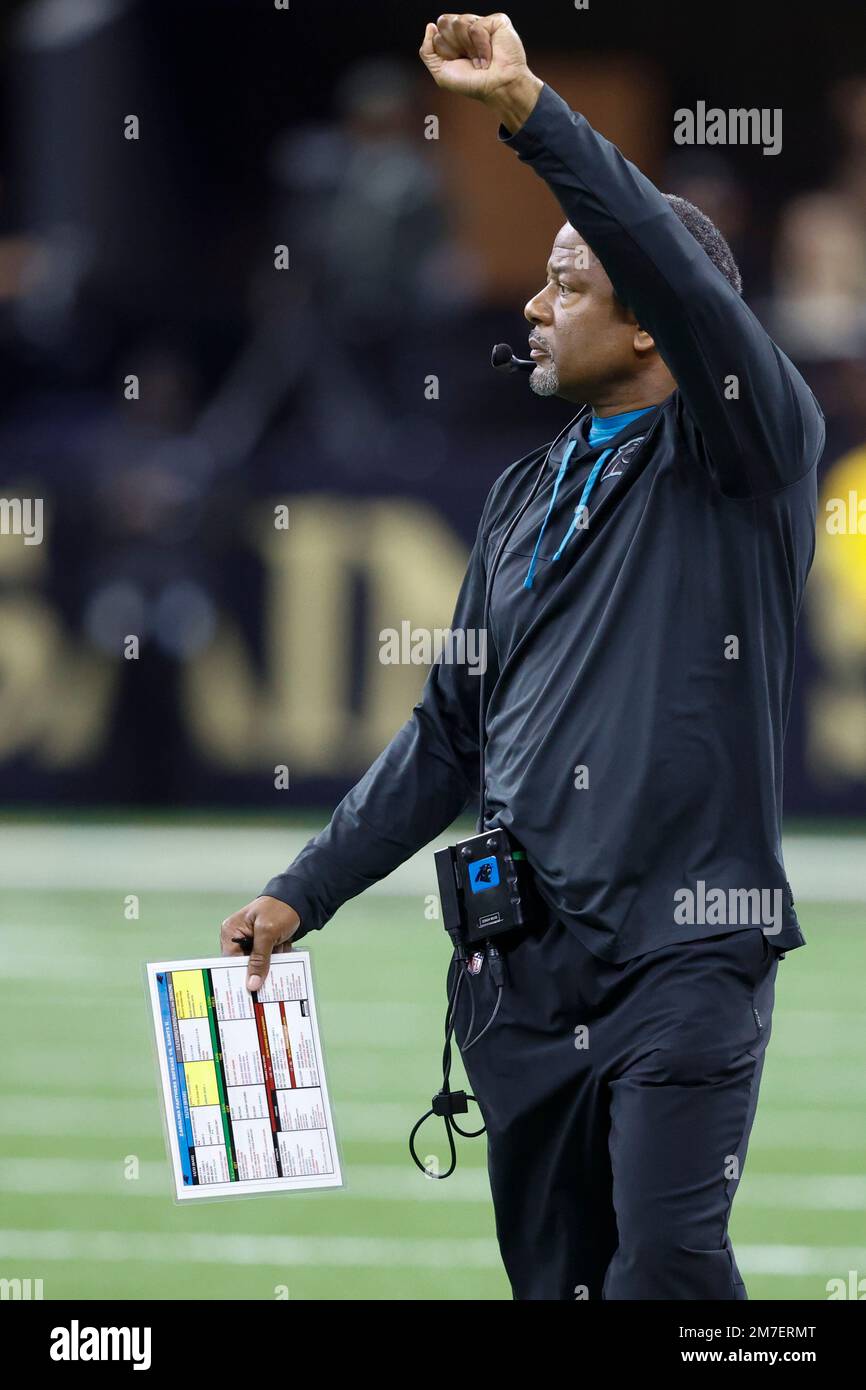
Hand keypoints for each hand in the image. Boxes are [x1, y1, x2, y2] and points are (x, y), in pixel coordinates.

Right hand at [220, 896, 300, 992]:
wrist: (300, 899)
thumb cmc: (279, 909)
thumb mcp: (267, 932)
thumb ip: (259, 959)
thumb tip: (252, 984)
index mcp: (231, 932)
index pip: (230, 961)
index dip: (239, 975)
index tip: (250, 990)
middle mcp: (238, 938)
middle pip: (244, 965)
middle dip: (259, 968)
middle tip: (270, 970)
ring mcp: (252, 943)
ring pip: (258, 965)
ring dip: (272, 962)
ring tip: (280, 948)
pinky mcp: (264, 946)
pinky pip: (268, 961)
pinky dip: (278, 958)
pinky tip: (284, 947)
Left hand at [419, 12, 533, 102]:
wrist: (496, 88)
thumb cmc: (473, 84)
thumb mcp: (441, 73)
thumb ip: (427, 51)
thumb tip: (430, 26)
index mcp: (453, 40)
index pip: (437, 32)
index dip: (445, 51)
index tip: (458, 63)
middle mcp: (466, 30)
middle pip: (445, 22)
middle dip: (454, 45)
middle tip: (468, 59)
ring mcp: (481, 24)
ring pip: (459, 22)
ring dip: (468, 47)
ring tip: (480, 59)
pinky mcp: (496, 21)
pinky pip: (476, 26)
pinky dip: (481, 45)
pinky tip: (490, 54)